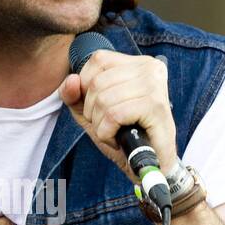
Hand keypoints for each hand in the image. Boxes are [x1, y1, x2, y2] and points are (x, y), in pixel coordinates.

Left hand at [58, 50, 176, 182]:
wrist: (152, 165)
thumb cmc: (124, 136)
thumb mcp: (92, 112)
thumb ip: (75, 95)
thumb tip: (70, 80)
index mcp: (138, 63)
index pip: (97, 60)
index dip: (86, 88)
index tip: (102, 109)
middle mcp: (150, 68)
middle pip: (97, 82)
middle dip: (93, 111)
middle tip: (110, 126)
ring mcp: (154, 86)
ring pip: (103, 100)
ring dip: (101, 125)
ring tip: (116, 133)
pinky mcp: (155, 106)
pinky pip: (113, 115)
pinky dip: (108, 133)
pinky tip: (119, 139)